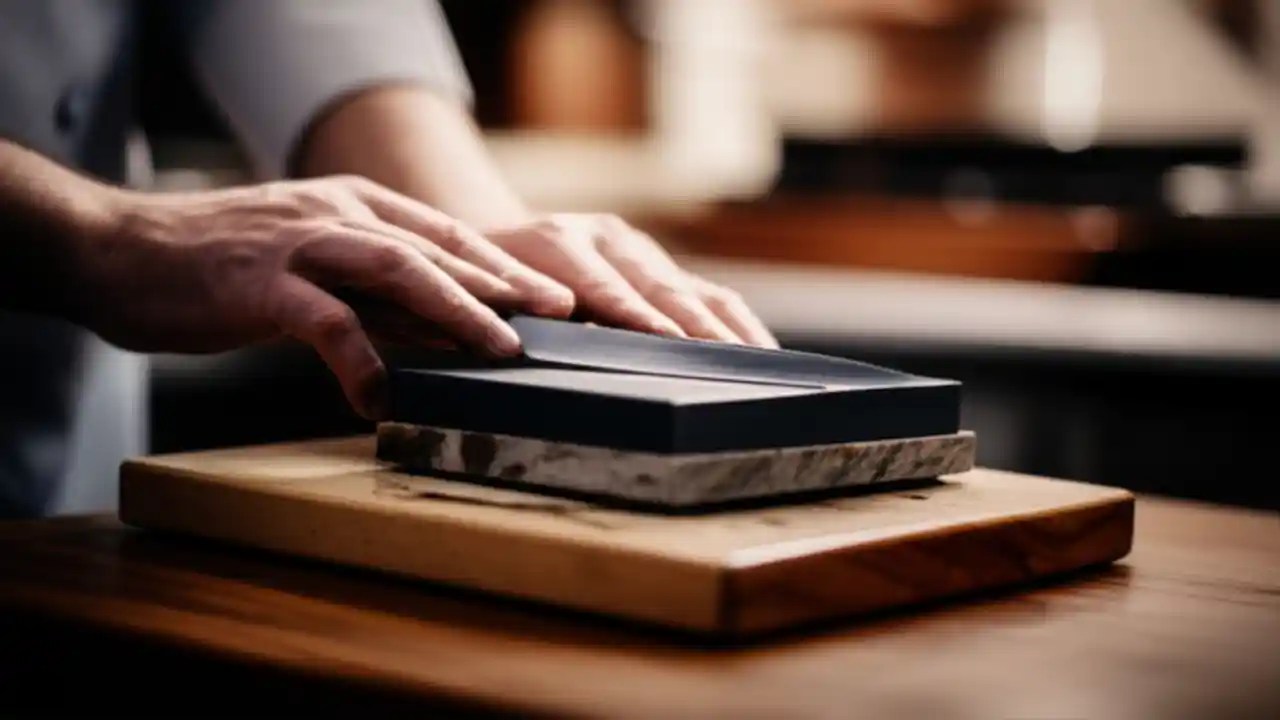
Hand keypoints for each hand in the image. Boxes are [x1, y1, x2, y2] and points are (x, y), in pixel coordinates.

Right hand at [77, 175, 573, 417]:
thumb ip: (377, 297)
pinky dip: (361, 361)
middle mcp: (337, 214)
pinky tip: (381, 399)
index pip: (446, 235)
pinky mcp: (260, 283)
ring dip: (458, 310)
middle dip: (505, 284)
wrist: (122, 253)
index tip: (557, 296)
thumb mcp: (314, 272)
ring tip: (502, 350)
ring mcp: (300, 244)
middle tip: (561, 314)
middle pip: (438, 248)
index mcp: (354, 206)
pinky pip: (326, 322)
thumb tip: (446, 334)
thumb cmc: (222, 269)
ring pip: (398, 270)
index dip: (505, 266)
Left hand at [484, 214, 777, 347]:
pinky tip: (761, 354)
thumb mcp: (483, 292)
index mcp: (555, 240)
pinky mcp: (663, 265)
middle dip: (695, 325)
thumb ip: (509, 310)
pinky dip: (736, 324)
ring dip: (726, 329)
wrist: (495, 239)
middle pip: (658, 285)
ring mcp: (640, 249)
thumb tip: (547, 328)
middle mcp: (605, 237)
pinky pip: (710, 294)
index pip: (601, 282)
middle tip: (727, 360)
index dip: (633, 312)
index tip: (662, 337)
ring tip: (760, 365)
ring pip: (693, 289)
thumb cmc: (484, 282)